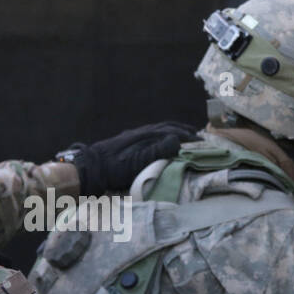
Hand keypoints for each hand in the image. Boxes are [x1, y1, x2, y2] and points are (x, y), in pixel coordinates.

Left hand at [60, 122, 197, 195]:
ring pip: (158, 130)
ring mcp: (133, 136)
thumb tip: (178, 140)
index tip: (203, 142)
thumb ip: (158, 150)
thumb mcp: (138, 161)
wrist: (90, 167)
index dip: (189, 136)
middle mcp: (141, 132)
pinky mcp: (127, 141)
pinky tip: (161, 143)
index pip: (173, 131)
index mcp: (147, 135)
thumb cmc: (114, 167)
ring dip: (173, 133)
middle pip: (167, 127)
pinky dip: (161, 137)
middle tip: (197, 137)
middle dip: (183, 131)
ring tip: (183, 138)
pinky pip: (150, 135)